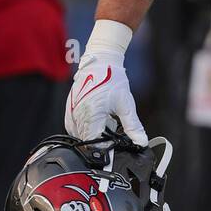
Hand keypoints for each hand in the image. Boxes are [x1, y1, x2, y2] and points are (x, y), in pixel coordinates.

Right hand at [65, 22, 146, 145]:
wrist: (100, 62)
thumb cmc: (113, 80)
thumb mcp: (126, 105)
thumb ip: (133, 126)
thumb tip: (141, 141)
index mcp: (92, 114)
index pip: (94, 143)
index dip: (105, 149)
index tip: (114, 148)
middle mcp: (78, 114)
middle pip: (86, 140)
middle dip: (99, 141)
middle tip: (112, 132)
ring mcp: (71, 110)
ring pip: (78, 134)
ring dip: (91, 134)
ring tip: (104, 123)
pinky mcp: (69, 107)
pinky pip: (72, 126)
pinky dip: (83, 128)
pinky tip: (95, 121)